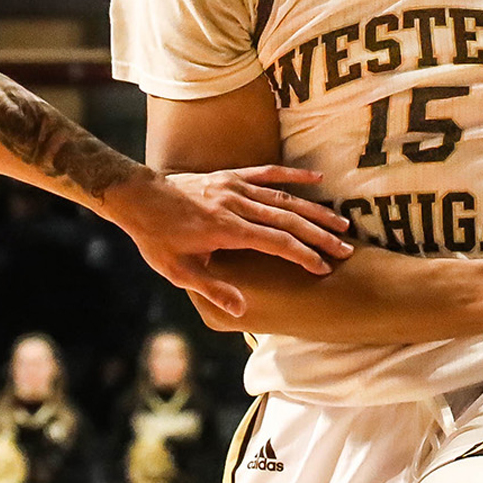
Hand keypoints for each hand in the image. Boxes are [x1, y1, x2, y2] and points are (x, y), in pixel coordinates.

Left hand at [112, 166, 349, 316]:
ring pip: (284, 198)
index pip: (276, 243)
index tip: (324, 267)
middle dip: (319, 236)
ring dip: (314, 211)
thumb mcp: (178, 270)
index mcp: (226, 230)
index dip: (303, 255)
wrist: (137, 196)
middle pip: (287, 220)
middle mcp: (236, 205)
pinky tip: (317, 176)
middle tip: (345, 249)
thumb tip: (240, 309)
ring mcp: (235, 187)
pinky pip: (267, 173)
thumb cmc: (156, 237)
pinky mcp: (231, 175)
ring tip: (341, 223)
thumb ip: (211, 287)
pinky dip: (293, 175)